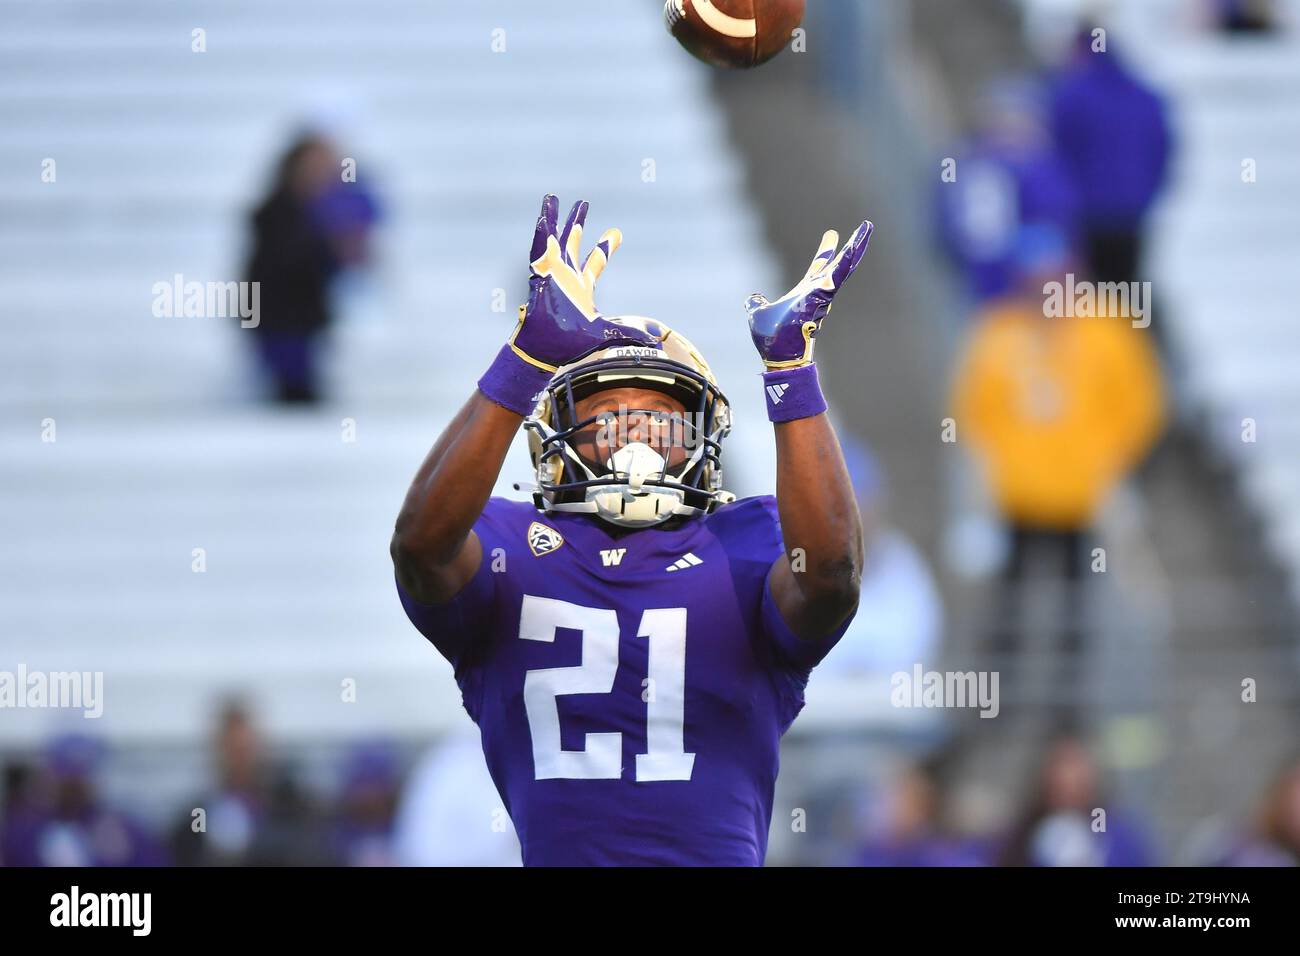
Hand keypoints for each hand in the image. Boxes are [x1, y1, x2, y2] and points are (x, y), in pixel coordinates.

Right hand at [509, 194, 656, 371]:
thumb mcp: (606, 332)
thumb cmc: (570, 343)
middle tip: (583, 203)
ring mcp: (551, 273)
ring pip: (552, 240)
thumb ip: (629, 332)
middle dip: (576, 223)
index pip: (596, 260)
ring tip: (551, 199)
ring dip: (552, 219)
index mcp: (582, 286)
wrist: (547, 349)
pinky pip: (538, 251)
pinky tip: (542, 219)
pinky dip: (540, 236)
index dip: (605, 246)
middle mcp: (566, 275)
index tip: (616, 232)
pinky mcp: (539, 276)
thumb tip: (655, 339)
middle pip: (571, 242)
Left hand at [744, 221, 873, 368]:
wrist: (778, 355)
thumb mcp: (759, 313)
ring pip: (843, 267)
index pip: (817, 269)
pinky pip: (837, 276)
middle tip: (864, 227)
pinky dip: (846, 261)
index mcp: (804, 293)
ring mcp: (822, 294)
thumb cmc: (771, 340)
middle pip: (836, 263)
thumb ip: (757, 304)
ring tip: (866, 229)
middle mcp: (817, 292)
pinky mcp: (822, 296)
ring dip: (856, 248)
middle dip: (850, 245)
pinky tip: (854, 245)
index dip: (824, 253)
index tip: (832, 235)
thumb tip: (752, 299)